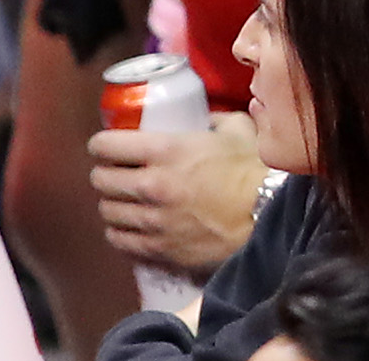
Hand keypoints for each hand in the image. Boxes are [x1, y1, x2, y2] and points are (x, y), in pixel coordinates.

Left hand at [89, 114, 266, 272]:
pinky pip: (121, 241)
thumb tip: (206, 119)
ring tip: (121, 201)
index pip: (107, 145)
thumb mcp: (237, 130)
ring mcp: (153, 220)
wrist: (268, 216)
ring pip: (108, 212)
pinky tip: (127, 226)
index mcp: (166, 149)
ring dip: (112, 204)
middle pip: (102, 180)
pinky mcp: (159, 249)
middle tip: (113, 173)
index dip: (101, 144)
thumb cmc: (253, 172)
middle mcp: (152, 184)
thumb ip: (216, 120)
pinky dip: (120, 232)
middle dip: (104, 174)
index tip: (103, 146)